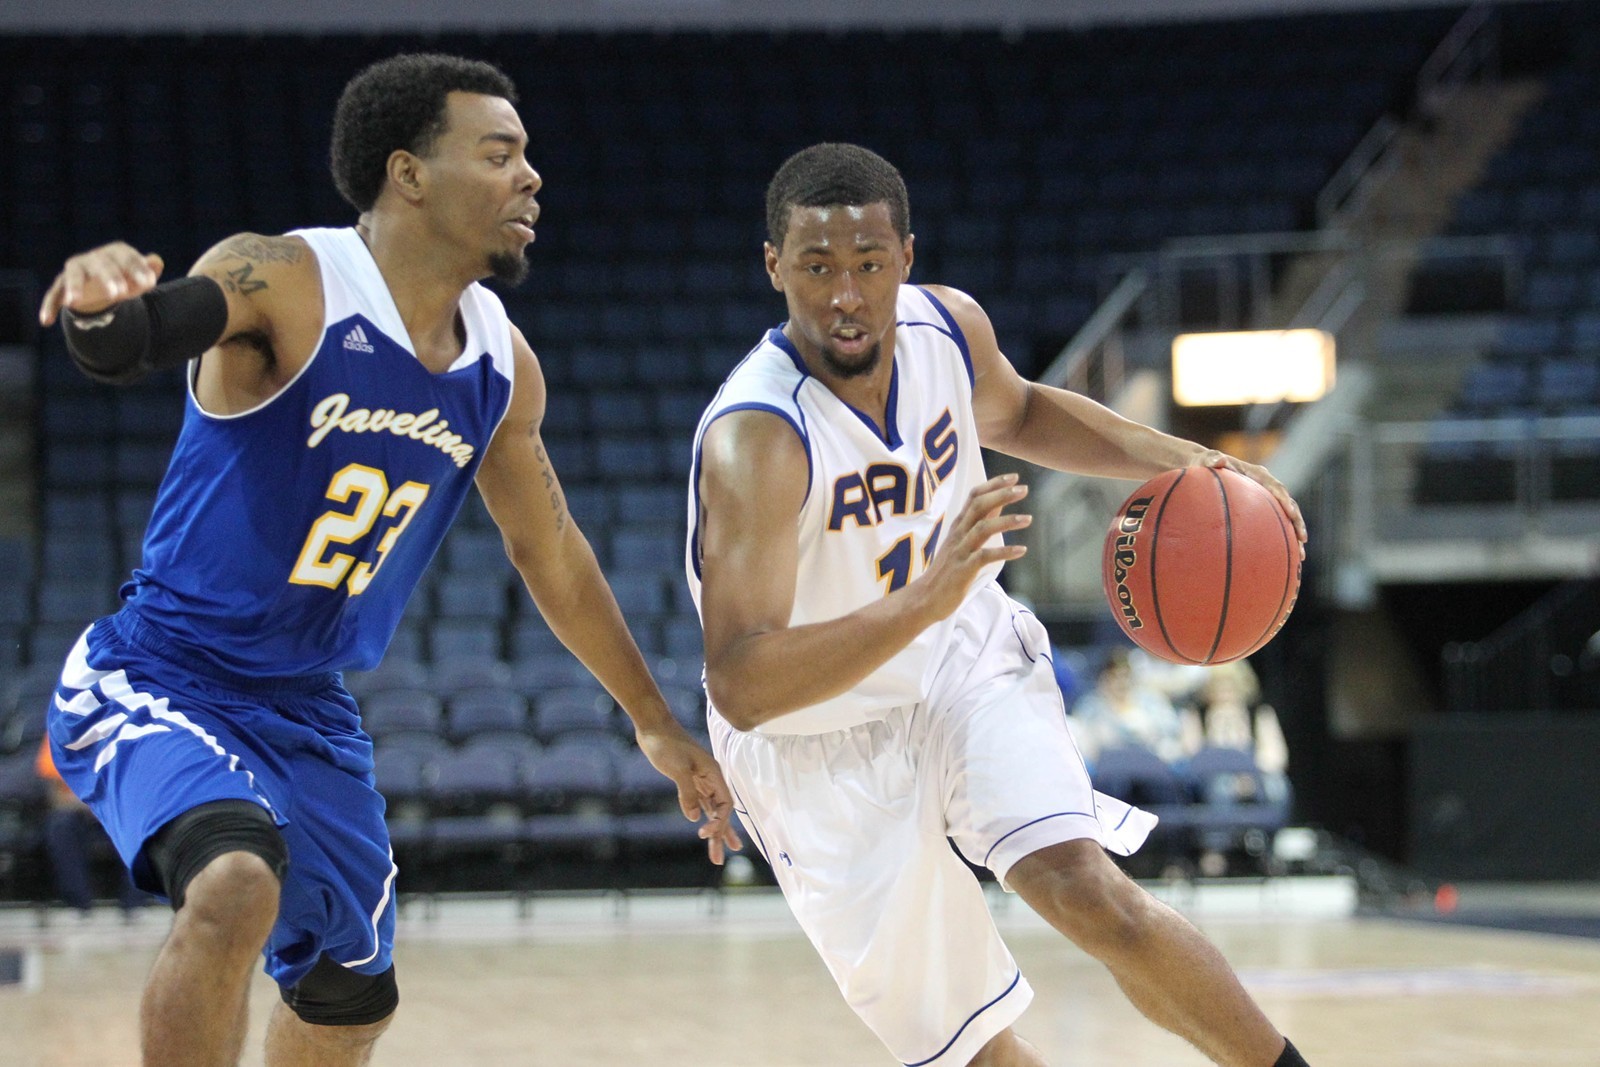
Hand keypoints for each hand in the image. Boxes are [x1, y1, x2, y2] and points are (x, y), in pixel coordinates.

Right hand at [39, 242, 164, 325]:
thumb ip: (148, 270)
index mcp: (115, 253)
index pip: (126, 257)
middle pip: (101, 265)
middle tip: (119, 293)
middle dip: (109, 277)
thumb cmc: (126, 278)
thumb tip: (157, 262)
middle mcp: (93, 258)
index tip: (149, 283)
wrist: (103, 284)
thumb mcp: (139, 277)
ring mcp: (75, 270)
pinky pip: (53, 294)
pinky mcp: (62, 284)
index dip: (137, 269)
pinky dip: (49, 307)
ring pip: (73, 276)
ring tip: (73, 302)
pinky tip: (46, 322)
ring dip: (74, 287)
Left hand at [635, 723, 742, 864]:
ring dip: (713, 831)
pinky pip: (701, 804)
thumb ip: (688, 793)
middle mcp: (711, 779)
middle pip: (721, 812)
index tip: (704, 834)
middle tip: (718, 860)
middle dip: (720, 836)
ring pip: (711, 810)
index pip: (725, 805)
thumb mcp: (677, 768)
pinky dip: (703, 817)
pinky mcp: (689, 781)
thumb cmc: (666, 744)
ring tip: (717, 853)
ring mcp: (701, 780)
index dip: (719, 822)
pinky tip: (702, 828)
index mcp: (714, 773)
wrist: (653, 727)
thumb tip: (694, 817)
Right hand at [915, 472, 1030, 619]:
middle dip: (1001, 495)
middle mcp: (959, 534)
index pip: (974, 497)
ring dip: (1006, 522)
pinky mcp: (963, 569)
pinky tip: (1022, 550)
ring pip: (983, 528)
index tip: (1014, 477)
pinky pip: (985, 557)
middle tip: (1023, 489)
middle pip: (979, 506)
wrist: (924, 598)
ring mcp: (960, 551)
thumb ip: (978, 524)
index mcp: (958, 527)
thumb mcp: (961, 543)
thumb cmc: (946, 571)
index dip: (993, 485)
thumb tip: (998, 506)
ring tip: (1028, 519)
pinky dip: (1004, 552)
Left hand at [1192, 450, 1307, 555]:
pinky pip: (1274, 526)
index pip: (1275, 486)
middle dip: (1297, 522)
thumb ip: (1210, 459)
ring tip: (1300, 557)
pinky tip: (1283, 561)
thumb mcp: (1203, 461)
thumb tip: (1219, 459)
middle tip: (1302, 539)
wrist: (1204, 469)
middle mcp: (1266, 486)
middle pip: (1288, 504)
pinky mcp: (1261, 511)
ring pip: (1286, 518)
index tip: (1290, 512)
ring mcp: (1266, 499)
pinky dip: (1281, 541)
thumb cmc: (1202, 465)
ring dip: (1294, 535)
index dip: (1284, 499)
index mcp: (1257, 474)